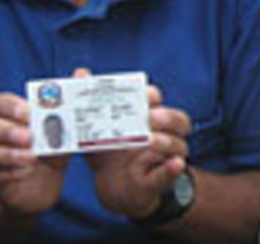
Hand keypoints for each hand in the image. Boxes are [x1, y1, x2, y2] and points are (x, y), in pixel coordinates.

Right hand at [0, 93, 68, 217]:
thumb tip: (81, 73)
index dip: (11, 107)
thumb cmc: (48, 146)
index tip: (31, 112)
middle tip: (30, 136)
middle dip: (5, 130)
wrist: (41, 185)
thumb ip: (67, 101)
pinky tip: (27, 171)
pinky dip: (10, 173)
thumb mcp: (59, 126)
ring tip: (33, 157)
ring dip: (8, 155)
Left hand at [87, 72, 191, 218]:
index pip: (158, 101)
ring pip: (178, 145)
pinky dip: (173, 168)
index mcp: (148, 118)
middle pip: (178, 120)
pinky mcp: (161, 179)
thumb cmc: (109, 152)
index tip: (143, 95)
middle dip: (167, 116)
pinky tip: (175, 164)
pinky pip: (171, 173)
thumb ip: (89, 101)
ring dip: (167, 141)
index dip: (152, 96)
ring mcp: (164, 157)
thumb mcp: (96, 128)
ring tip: (150, 141)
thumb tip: (81, 72)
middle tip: (149, 117)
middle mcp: (163, 134)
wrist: (113, 187)